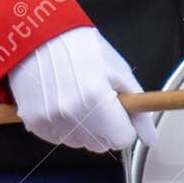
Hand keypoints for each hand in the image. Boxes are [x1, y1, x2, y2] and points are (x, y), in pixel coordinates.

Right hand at [6, 26, 157, 152]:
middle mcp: (71, 115)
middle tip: (98, 104)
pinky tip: (60, 104)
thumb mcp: (119, 72)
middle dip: (104, 129)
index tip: (119, 113)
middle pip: (100, 145)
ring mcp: (49, 121)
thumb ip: (138, 107)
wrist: (39, 37)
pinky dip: (62, 126)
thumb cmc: (81, 49)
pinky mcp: (33, 123)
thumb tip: (150, 137)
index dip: (125, 126)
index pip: (122, 139)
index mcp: (96, 100)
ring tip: (76, 100)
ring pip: (78, 143)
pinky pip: (57, 138)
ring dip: (82, 129)